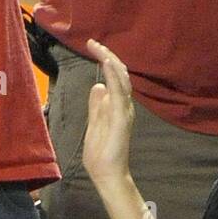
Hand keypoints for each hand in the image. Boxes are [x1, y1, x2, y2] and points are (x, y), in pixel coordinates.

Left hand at [81, 38, 134, 187]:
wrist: (107, 175)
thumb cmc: (101, 153)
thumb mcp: (94, 123)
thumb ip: (96, 106)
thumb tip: (98, 86)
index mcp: (116, 106)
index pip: (114, 77)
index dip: (105, 61)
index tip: (93, 47)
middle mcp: (124, 105)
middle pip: (119, 74)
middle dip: (107, 56)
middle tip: (93, 43)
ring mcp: (124, 111)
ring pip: (121, 79)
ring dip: (110, 61)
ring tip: (99, 48)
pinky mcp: (121, 118)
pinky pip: (119, 93)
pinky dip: (114, 76)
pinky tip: (107, 64)